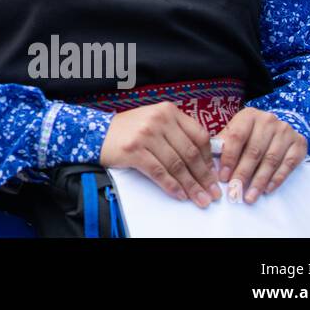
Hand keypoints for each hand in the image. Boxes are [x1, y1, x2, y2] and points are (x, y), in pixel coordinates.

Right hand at [99, 101, 220, 206]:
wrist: (96, 133)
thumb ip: (177, 134)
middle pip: (190, 153)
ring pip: (177, 165)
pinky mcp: (134, 150)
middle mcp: (159, 119)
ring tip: (200, 199)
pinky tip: (180, 194)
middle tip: (212, 193)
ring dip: (191, 185)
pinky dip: (172, 186)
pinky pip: (159, 172)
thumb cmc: (129, 130)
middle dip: (204, 177)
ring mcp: (146, 134)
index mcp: (168, 111)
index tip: (213, 175)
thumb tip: (203, 161)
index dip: (209, 159)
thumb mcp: (155, 122)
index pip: (199, 135)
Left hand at [214, 108, 306, 202]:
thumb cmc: (249, 133)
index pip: (237, 137)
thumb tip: (210, 164)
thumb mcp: (234, 132)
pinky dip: (277, 179)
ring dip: (259, 181)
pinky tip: (267, 190)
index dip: (229, 158)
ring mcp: (286, 131)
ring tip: (249, 196)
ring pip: (271, 160)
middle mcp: (269, 120)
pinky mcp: (299, 143)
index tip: (223, 178)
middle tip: (235, 192)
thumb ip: (223, 144)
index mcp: (249, 115)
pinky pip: (288, 164)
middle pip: (254, 151)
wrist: (277, 128)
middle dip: (243, 174)